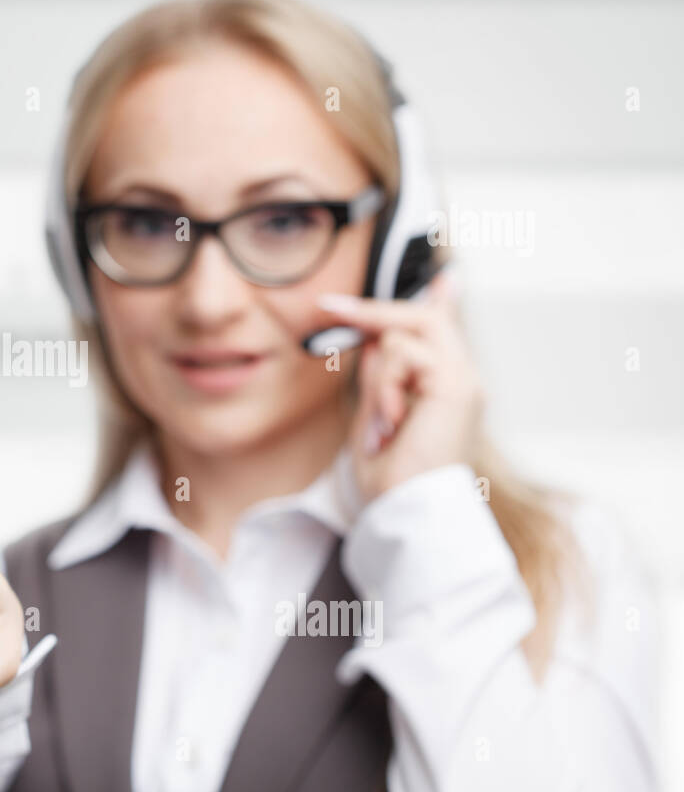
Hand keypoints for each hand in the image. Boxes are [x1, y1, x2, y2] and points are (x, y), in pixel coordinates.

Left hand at [316, 271, 484, 504]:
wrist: (409, 512)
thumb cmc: (391, 480)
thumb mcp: (375, 418)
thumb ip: (379, 380)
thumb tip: (370, 344)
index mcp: (446, 388)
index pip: (444, 331)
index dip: (440, 302)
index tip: (446, 279)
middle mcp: (462, 379)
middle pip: (422, 319)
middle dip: (373, 312)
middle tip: (329, 307)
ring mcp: (463, 380)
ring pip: (406, 333)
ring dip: (378, 375)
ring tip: (384, 422)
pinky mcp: (457, 386)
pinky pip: (404, 355)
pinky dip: (387, 387)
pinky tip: (393, 423)